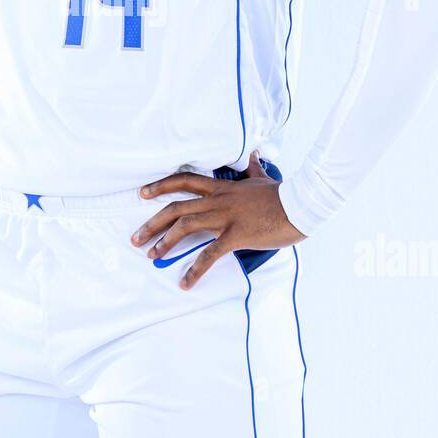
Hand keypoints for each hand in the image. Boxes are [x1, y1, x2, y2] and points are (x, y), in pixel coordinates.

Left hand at [130, 150, 305, 289]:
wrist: (302, 205)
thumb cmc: (283, 194)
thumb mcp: (264, 178)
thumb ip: (254, 168)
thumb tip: (254, 156)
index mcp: (223, 188)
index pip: (184, 181)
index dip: (161, 186)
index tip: (142, 193)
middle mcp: (218, 201)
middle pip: (176, 208)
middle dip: (152, 223)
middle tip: (136, 237)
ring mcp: (226, 217)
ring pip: (186, 227)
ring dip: (165, 243)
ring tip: (152, 256)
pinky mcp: (237, 235)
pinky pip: (210, 255)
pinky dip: (195, 270)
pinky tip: (185, 282)